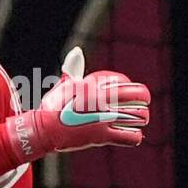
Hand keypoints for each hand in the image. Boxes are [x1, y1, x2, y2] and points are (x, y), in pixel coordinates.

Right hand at [4, 47, 150, 162]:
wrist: (43, 130)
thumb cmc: (52, 108)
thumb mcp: (64, 85)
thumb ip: (74, 68)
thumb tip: (77, 51)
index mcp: (93, 84)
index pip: (123, 81)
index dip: (129, 87)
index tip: (125, 94)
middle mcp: (100, 98)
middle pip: (139, 95)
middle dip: (143, 99)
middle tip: (142, 105)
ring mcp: (103, 117)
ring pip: (138, 116)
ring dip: (141, 119)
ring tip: (137, 121)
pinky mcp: (102, 136)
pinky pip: (130, 136)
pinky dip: (134, 137)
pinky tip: (131, 135)